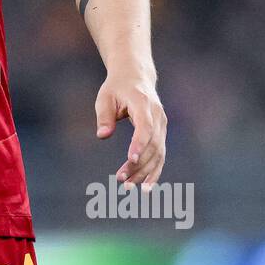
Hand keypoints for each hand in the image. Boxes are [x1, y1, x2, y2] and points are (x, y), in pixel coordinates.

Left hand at [95, 72, 166, 189]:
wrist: (136, 77)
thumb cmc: (117, 87)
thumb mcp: (105, 97)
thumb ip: (104, 116)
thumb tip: (103, 135)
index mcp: (143, 104)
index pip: (145, 127)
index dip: (139, 144)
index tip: (131, 159)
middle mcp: (157, 116)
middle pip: (152, 145)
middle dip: (139, 165)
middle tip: (121, 180)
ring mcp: (162, 125)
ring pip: (158, 153)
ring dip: (145, 172)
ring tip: (129, 188)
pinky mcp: (161, 133)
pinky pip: (160, 155)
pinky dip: (154, 172)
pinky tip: (145, 187)